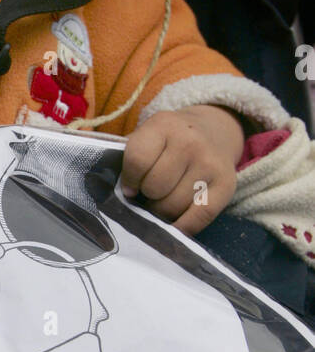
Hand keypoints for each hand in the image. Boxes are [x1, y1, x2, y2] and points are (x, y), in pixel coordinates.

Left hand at [120, 105, 244, 235]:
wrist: (212, 131)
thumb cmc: (168, 141)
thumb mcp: (148, 136)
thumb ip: (132, 159)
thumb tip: (125, 195)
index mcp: (163, 125)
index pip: (137, 160)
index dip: (129, 181)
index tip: (130, 187)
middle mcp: (190, 141)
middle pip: (155, 187)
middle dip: (147, 196)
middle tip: (150, 194)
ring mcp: (210, 163)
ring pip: (173, 206)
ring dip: (163, 211)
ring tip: (164, 201)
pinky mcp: (226, 184)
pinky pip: (198, 218)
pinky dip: (183, 227)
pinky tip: (175, 224)